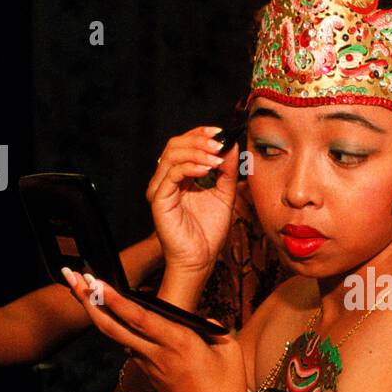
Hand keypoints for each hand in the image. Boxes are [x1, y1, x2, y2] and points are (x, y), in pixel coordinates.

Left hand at [61, 269, 253, 391]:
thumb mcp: (230, 353)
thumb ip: (214, 329)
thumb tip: (202, 319)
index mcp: (180, 344)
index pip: (139, 317)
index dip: (114, 299)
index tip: (95, 281)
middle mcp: (158, 356)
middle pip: (112, 328)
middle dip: (89, 302)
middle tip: (73, 281)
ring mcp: (151, 370)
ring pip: (119, 339)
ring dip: (101, 317)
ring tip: (86, 294)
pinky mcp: (151, 381)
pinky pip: (133, 351)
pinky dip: (123, 333)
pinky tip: (117, 321)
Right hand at [147, 126, 240, 274]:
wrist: (201, 258)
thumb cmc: (209, 231)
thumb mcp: (224, 194)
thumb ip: (227, 171)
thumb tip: (232, 146)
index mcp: (179, 176)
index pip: (184, 144)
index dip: (200, 134)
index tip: (221, 132)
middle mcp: (166, 179)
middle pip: (175, 145)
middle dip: (199, 140)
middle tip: (219, 143)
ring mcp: (160, 189)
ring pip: (172, 155)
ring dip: (197, 151)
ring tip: (217, 158)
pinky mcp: (159, 200)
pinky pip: (172, 174)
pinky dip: (190, 167)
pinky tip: (207, 169)